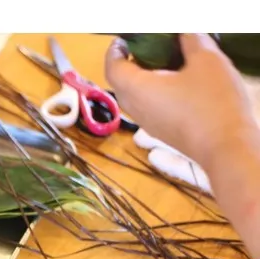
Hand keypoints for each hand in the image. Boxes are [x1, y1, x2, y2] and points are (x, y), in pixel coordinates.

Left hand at [105, 33, 255, 170]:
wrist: (224, 147)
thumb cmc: (211, 102)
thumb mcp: (205, 60)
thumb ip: (190, 41)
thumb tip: (182, 33)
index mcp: (136, 89)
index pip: (112, 67)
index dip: (114, 50)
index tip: (125, 39)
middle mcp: (134, 108)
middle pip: (121, 82)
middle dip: (129, 62)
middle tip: (147, 46)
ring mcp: (146, 123)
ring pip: (134, 96)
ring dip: (142, 78)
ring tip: (163, 63)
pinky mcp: (159, 132)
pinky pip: (147, 107)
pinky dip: (152, 92)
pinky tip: (175, 84)